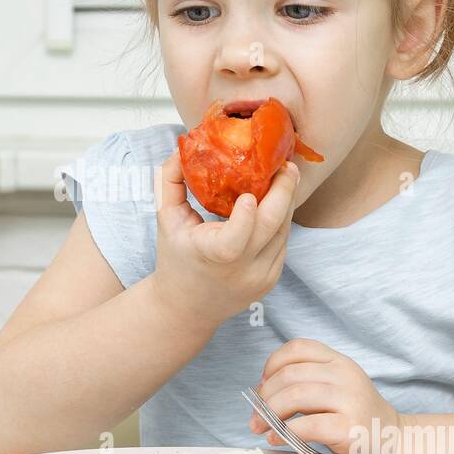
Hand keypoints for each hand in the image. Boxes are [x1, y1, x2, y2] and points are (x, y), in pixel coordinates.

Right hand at [150, 148, 298, 334]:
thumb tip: (184, 145)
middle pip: (271, 228)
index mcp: (212, 256)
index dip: (246, 218)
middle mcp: (241, 270)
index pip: (234, 241)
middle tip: (286, 165)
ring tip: (285, 175)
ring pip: (283, 231)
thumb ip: (170, 180)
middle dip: (284, 191)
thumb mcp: (166, 219)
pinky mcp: (272, 278)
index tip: (251, 195)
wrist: (187, 307)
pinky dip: (282, 218)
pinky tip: (280, 199)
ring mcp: (260, 276)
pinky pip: (282, 242)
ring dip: (287, 201)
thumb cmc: (175, 257)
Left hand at [248, 338, 406, 453]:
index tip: (263, 385)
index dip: (272, 364)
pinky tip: (278, 438)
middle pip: (290, 374)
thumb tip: (261, 392)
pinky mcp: (349, 428)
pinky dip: (285, 432)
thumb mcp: (336, 387)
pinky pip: (307, 425)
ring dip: (270, 413)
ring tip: (262, 428)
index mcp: (339, 361)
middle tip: (255, 416)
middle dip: (265, 396)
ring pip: (295, 395)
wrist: (392, 442)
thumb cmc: (356, 417)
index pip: (297, 348)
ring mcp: (350, 400)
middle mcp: (345, 375)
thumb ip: (306, 381)